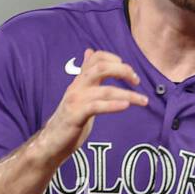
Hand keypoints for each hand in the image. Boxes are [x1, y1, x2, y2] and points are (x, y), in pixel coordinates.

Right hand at [36, 49, 147, 165]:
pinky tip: (126, 106)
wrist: (51, 142)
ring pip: (105, 90)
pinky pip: (96, 107)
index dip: (114, 59)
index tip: (128, 70)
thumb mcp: (80, 93)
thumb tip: (89, 52)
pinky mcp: (76, 116)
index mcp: (79, 81)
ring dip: (127, 94)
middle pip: (101, 67)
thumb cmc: (69, 118)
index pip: (96, 57)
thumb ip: (87, 75)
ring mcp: (76, 101)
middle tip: (136, 81)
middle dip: (123, 70)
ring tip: (143, 101)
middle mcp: (77, 87)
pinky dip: (113, 105)